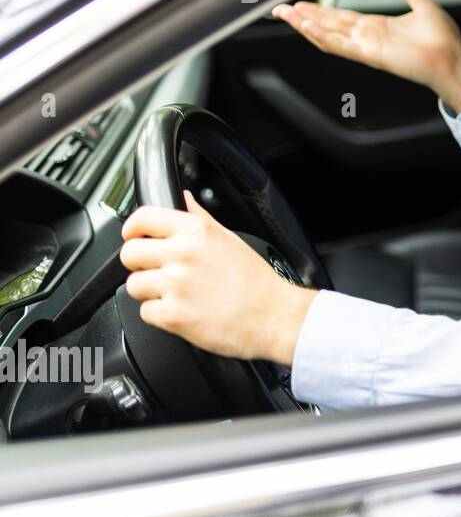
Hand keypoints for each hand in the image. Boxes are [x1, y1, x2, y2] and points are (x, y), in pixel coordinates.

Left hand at [119, 191, 315, 365]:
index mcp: (196, 232)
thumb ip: (200, 217)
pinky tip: (182, 310)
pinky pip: (145, 312)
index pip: (143, 218)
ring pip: (133, 285)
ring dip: (150, 292)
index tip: (134, 236)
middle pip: (130, 253)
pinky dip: (160, 315)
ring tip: (176, 294)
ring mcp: (176, 285)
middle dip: (140, 264)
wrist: (273, 317)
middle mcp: (183, 255)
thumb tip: (184, 199)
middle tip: (158, 271)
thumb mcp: (230, 239)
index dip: (133, 229)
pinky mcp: (172, 315)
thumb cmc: (256, 281)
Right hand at [273, 0, 460, 111]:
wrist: (452, 59)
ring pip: (328, 36)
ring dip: (305, 25)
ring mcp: (367, 48)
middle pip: (327, 25)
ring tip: (286, 14)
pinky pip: (342, 46)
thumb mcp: (425, 8)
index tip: (300, 3)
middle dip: (303, 17)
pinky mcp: (371, 56)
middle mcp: (368, 38)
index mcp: (377, 27)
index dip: (319, 11)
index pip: (340, 17)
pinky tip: (306, 27)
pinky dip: (323, 36)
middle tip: (280, 8)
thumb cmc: (443, 40)